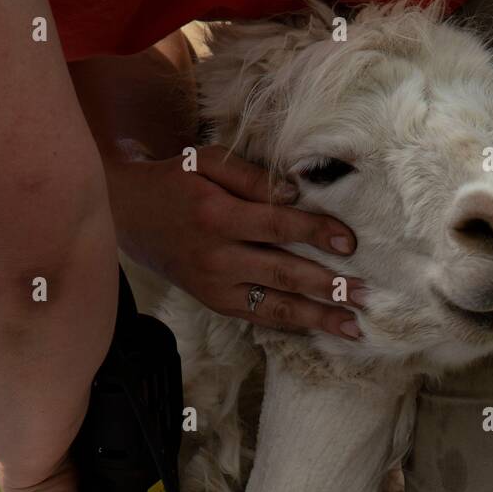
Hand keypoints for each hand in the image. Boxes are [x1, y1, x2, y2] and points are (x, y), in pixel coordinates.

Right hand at [106, 144, 363, 336]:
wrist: (126, 215)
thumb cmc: (174, 181)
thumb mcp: (207, 162)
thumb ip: (251, 177)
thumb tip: (296, 195)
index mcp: (218, 216)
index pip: (278, 226)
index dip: (316, 232)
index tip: (349, 243)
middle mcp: (218, 257)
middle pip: (284, 274)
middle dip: (328, 288)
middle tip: (366, 296)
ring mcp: (216, 287)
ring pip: (275, 306)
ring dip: (318, 318)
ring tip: (353, 328)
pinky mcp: (214, 303)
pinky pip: (259, 316)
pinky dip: (291, 324)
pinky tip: (318, 329)